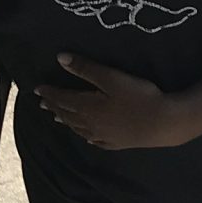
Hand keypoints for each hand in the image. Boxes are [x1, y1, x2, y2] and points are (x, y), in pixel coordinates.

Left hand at [37, 55, 200, 150]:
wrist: (164, 123)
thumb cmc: (138, 96)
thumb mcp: (111, 78)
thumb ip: (86, 68)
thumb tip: (60, 58)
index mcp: (88, 106)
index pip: (63, 98)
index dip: (50, 93)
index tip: (37, 89)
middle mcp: (91, 123)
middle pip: (68, 114)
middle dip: (55, 106)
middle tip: (43, 103)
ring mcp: (104, 135)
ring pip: (79, 128)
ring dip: (67, 120)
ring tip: (57, 117)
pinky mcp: (117, 143)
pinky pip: (94, 140)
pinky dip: (85, 135)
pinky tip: (87, 136)